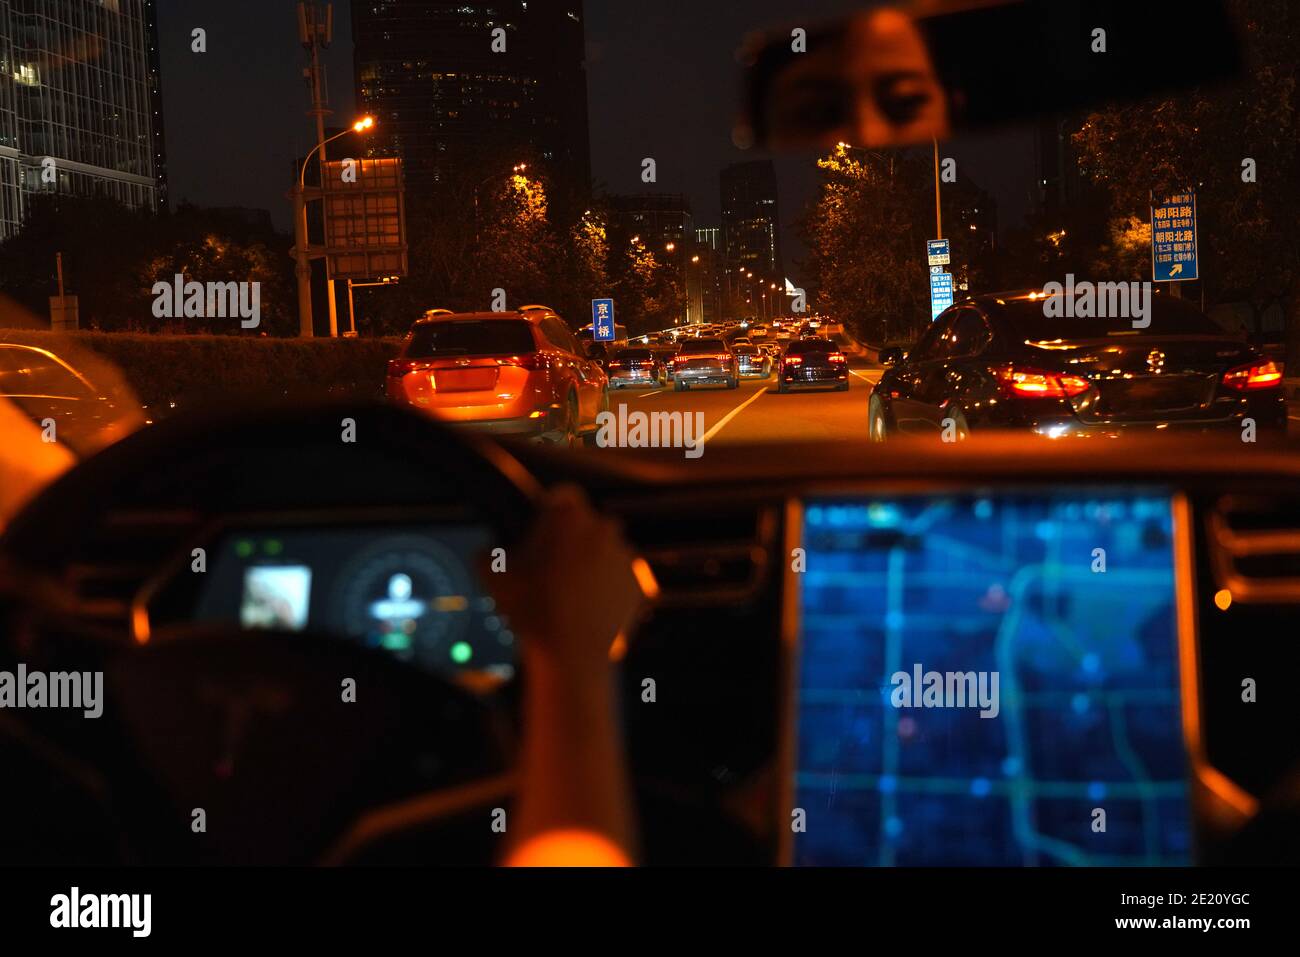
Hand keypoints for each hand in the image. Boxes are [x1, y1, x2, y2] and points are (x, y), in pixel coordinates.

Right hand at [488, 484, 647, 672]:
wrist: (573, 655)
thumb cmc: (534, 613)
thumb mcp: (493, 580)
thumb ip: (485, 555)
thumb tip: (486, 551)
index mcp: (569, 519)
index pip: (564, 494)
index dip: (552, 509)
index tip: (545, 526)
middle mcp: (603, 529)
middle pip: (586, 524)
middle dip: (572, 540)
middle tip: (553, 568)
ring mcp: (625, 556)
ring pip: (605, 550)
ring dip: (591, 563)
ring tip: (571, 592)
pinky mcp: (639, 581)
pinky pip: (620, 575)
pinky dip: (608, 585)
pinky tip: (589, 605)